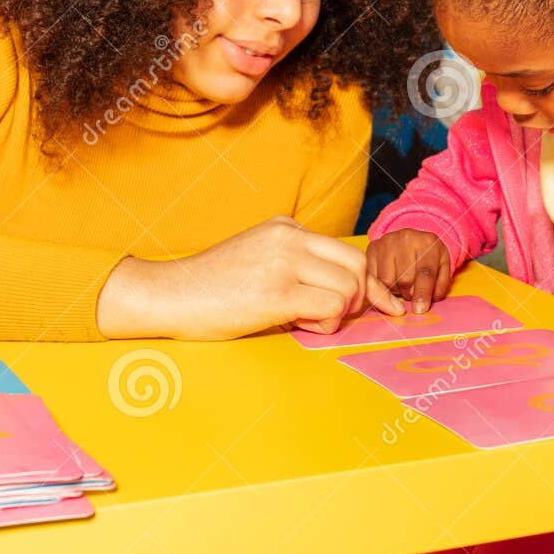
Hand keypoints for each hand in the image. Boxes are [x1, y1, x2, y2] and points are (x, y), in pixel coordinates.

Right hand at [96, 216, 399, 340]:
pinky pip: (332, 307)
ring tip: (308, 321)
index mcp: (285, 227)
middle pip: (357, 264)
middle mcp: (289, 237)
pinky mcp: (278, 293)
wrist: (168, 295)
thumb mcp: (256, 257)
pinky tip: (300, 326)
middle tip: (337, 317)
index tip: (385, 303)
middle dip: (361, 297)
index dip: (370, 282)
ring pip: (349, 287)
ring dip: (339, 313)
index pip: (347, 249)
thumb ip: (294, 264)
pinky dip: (326, 324)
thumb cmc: (209, 288)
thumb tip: (340, 291)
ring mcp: (283, 263)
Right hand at [367, 228, 452, 313]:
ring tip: (401, 284)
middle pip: (405, 279)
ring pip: (387, 280)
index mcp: (428, 242)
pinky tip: (389, 280)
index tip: (420, 310)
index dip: (423, 293)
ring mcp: (387, 242)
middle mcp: (406, 238)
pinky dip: (381, 285)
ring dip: (394, 290)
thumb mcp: (441, 267)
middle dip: (409, 293)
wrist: (410, 239)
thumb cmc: (427, 256)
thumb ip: (440, 284)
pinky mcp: (372, 248)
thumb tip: (430, 300)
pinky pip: (374, 277)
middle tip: (412, 292)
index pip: (426, 272)